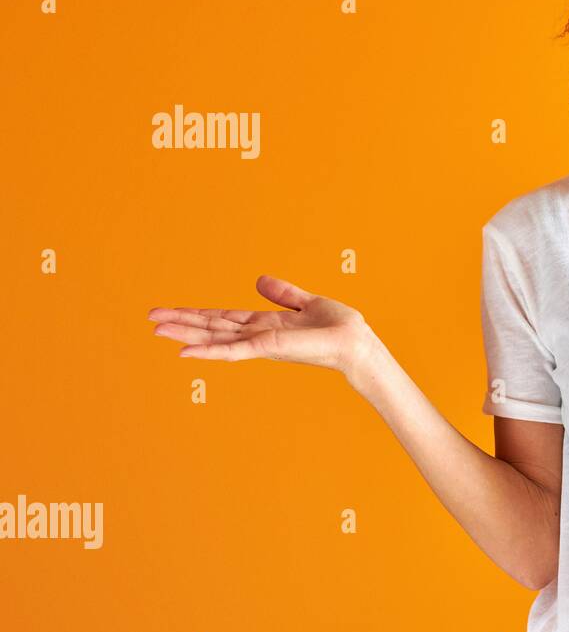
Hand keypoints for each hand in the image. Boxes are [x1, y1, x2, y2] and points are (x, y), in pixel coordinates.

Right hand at [147, 275, 373, 376]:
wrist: (356, 343)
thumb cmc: (339, 327)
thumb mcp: (307, 303)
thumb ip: (283, 294)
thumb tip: (259, 279)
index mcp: (265, 325)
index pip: (224, 319)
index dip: (197, 314)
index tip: (171, 311)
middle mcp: (258, 335)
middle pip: (212, 328)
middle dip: (181, 323)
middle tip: (150, 318)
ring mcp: (260, 344)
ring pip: (215, 338)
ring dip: (185, 334)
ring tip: (156, 330)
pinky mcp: (267, 349)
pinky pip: (233, 350)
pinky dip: (208, 351)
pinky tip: (184, 352)